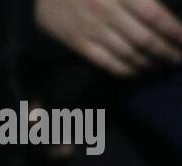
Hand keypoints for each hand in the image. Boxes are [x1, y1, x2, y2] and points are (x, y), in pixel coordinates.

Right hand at [35, 0, 181, 76]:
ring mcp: (91, 29)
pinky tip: (140, 71)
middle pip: (144, 40)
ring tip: (164, 65)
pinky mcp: (79, 42)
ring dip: (150, 64)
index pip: (154, 16)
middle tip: (179, 58)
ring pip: (128, 55)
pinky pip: (107, 63)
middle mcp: (106, 11)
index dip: (173, 31)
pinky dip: (127, 70)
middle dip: (166, 52)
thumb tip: (161, 9)